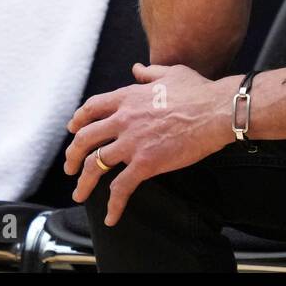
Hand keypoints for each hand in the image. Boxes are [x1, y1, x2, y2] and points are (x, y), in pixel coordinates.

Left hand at [63, 63, 237, 225]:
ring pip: (96, 164)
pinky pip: (121, 188)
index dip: (78, 120)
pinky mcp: (146, 163)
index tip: (72, 129)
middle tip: (70, 167)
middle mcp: (123, 119)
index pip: (91, 108)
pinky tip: (111, 217)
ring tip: (79, 194)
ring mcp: (132, 142)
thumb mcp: (170, 73)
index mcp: (127, 97)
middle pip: (85, 138)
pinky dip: (113, 205)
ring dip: (84, 183)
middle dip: (72, 155)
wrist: (216, 111)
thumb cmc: (198, 92)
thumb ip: (149, 72)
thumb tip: (137, 68)